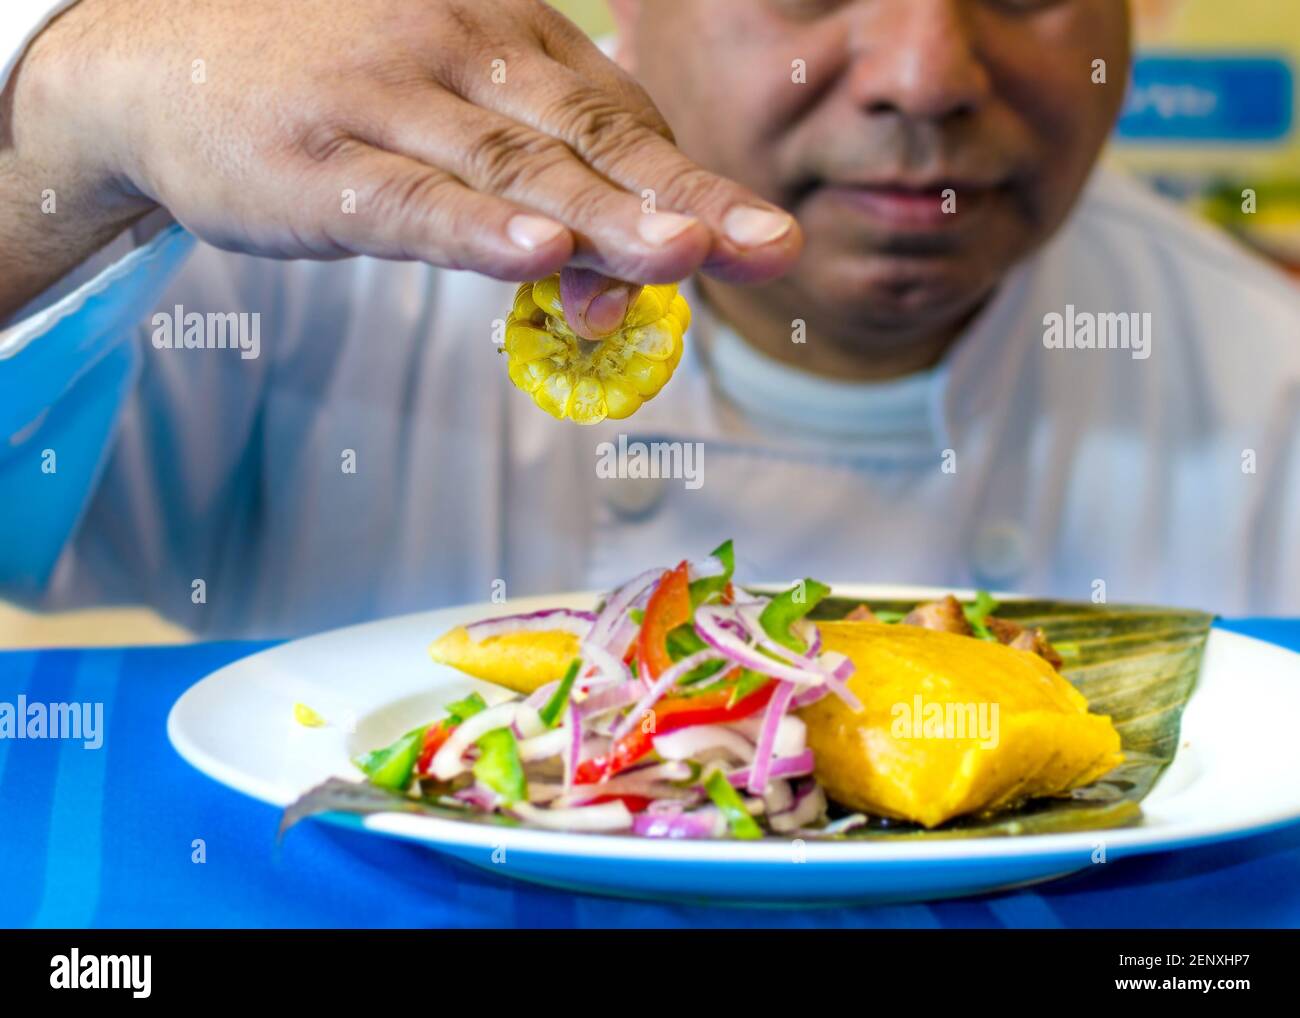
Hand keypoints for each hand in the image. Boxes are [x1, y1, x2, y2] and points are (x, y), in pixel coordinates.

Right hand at [17, 0, 801, 327]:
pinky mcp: (318, 162)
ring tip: (678, 254)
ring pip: (512, 171)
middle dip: (681, 199)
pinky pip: (408, 201)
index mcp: (508, 40)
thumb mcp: (451, 117)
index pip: (619, 120)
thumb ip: (538, 194)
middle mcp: (459, 56)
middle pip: (587, 139)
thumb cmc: (339, 90)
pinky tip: (533, 255)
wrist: (163, 57)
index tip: (764, 240)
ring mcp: (386, 103)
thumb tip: (617, 286)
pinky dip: (472, 230)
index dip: (694, 184)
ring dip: (599, 217)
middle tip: (765, 245)